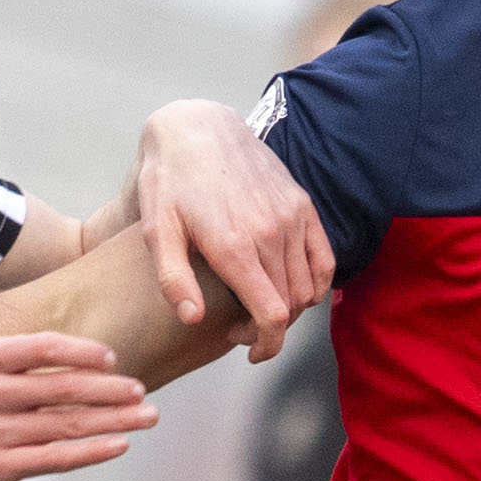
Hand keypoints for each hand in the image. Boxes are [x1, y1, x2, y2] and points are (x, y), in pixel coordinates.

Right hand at [0, 331, 155, 480]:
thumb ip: (5, 360)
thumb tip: (67, 354)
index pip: (42, 348)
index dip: (82, 352)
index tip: (112, 359)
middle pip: (62, 388)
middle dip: (110, 390)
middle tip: (142, 390)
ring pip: (64, 424)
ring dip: (113, 420)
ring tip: (146, 416)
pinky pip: (53, 458)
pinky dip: (90, 451)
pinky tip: (118, 444)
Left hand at [132, 98, 331, 361]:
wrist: (197, 129)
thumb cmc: (169, 182)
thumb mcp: (156, 230)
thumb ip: (173, 279)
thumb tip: (194, 319)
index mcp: (235, 246)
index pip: (272, 316)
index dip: (265, 344)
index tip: (248, 352)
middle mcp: (271, 233)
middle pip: (291, 307)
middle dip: (270, 330)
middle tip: (240, 329)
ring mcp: (291, 217)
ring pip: (308, 287)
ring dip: (291, 309)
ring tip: (260, 308)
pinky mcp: (302, 204)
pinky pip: (325, 258)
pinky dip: (316, 283)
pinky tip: (293, 289)